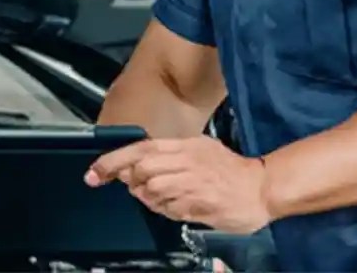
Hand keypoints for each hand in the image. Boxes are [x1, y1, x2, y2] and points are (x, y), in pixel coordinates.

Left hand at [84, 136, 271, 233]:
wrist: (262, 187)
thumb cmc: (231, 171)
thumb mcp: (201, 150)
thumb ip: (170, 156)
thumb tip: (138, 164)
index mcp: (186, 145)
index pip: (140, 148)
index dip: (112, 160)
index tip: (94, 172)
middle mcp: (187, 160)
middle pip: (140, 169)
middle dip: (131, 182)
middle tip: (137, 187)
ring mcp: (193, 182)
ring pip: (151, 190)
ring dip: (149, 198)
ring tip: (164, 198)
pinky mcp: (199, 204)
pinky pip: (168, 209)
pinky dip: (165, 210)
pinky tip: (178, 207)